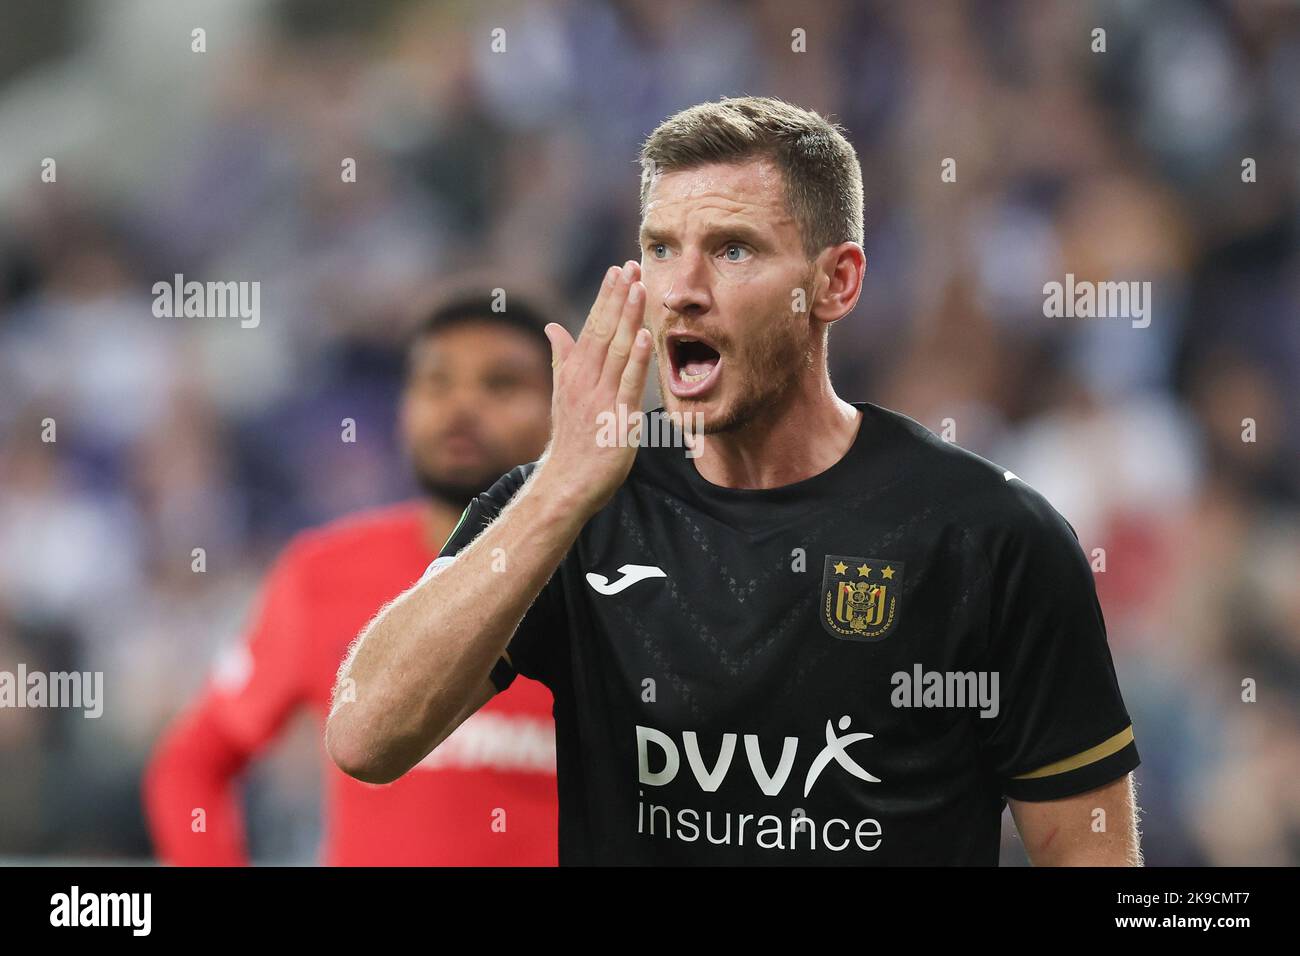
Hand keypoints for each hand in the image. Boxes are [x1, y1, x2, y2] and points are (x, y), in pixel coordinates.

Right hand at [535, 260, 652, 518]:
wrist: (568, 481)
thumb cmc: (571, 439)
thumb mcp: (562, 393)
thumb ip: (562, 359)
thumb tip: (552, 327)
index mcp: (573, 372)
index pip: (591, 325)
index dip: (606, 297)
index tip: (618, 269)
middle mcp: (584, 380)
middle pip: (602, 330)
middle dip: (618, 297)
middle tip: (630, 266)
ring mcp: (600, 398)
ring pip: (615, 350)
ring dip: (628, 317)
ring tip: (639, 288)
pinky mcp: (617, 418)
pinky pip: (628, 383)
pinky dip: (635, 359)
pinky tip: (644, 337)